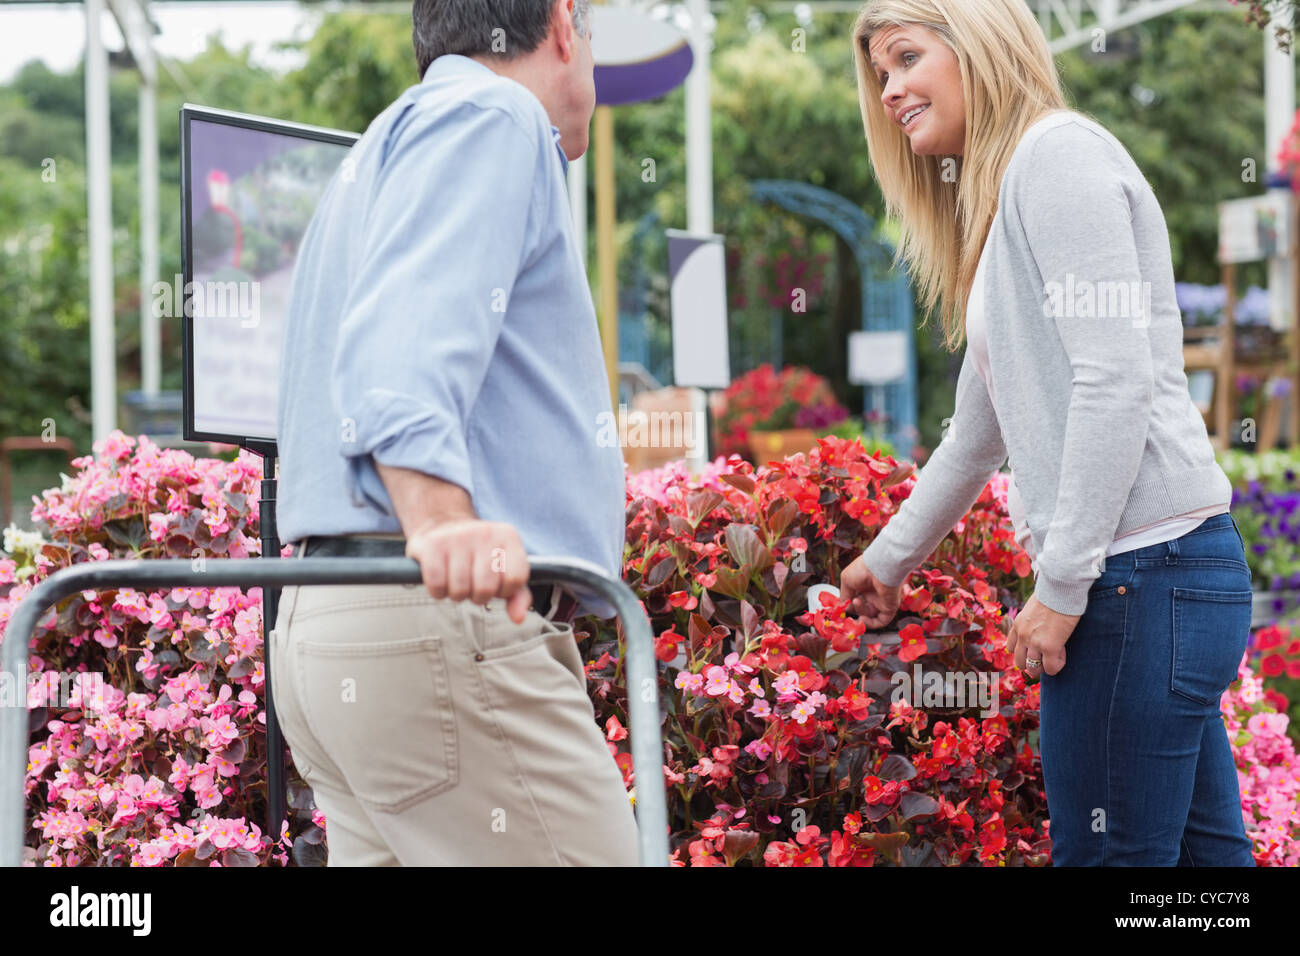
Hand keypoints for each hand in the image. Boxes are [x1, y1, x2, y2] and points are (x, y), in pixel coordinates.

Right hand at [404, 518, 531, 623]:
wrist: (444, 525)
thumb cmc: (478, 554)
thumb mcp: (504, 569)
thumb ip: (517, 595)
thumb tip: (518, 618)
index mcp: (508, 537)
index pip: (515, 579)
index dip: (504, 591)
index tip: (495, 583)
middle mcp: (485, 533)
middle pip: (485, 588)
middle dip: (478, 596)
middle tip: (472, 584)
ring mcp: (458, 537)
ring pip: (460, 590)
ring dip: (457, 594)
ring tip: (457, 581)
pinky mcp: (433, 544)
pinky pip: (437, 585)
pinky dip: (438, 591)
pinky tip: (441, 580)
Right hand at [839, 555, 901, 628]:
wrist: (880, 567)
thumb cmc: (863, 569)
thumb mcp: (846, 581)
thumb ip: (844, 596)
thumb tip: (842, 607)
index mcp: (864, 586)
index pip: (855, 601)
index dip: (849, 605)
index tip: (842, 609)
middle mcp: (873, 594)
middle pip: (862, 609)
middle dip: (854, 609)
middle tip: (848, 607)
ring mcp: (881, 602)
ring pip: (869, 616)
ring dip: (860, 613)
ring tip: (856, 602)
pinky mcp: (889, 608)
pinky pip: (880, 621)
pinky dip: (871, 624)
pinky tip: (863, 620)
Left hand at [1005, 593, 1080, 678]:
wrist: (1060, 588)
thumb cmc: (1052, 593)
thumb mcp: (1034, 606)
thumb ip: (1033, 618)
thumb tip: (1042, 621)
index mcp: (1017, 624)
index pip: (1011, 647)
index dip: (1023, 651)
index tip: (1035, 647)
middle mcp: (1022, 635)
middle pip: (1019, 661)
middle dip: (1031, 663)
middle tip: (1045, 658)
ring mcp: (1034, 642)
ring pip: (1033, 668)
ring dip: (1043, 667)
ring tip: (1055, 659)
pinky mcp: (1050, 646)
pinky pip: (1051, 668)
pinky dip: (1056, 666)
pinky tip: (1063, 654)